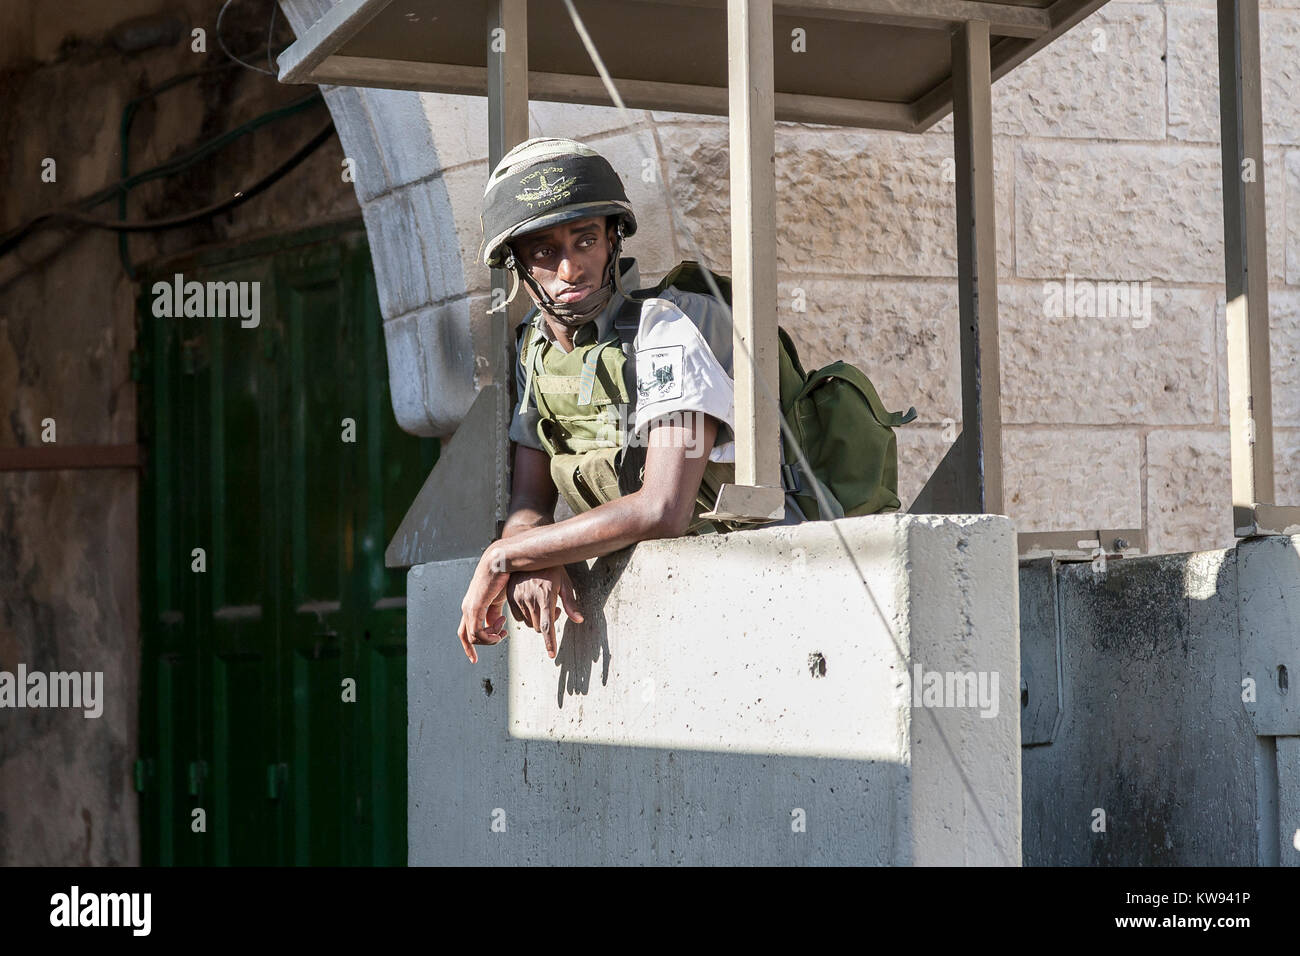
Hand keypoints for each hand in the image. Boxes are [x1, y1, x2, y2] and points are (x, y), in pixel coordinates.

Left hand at [456, 547, 510, 663]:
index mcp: (474, 606)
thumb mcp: (501, 599)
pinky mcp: (474, 608)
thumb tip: (498, 623)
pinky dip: (489, 637)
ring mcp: (469, 608)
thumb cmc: (504, 576)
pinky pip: (477, 632)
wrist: (501, 562)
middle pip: (463, 635)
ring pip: (472, 637)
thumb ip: (497, 612)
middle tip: (475, 660)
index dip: (472, 644)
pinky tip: (501, 630)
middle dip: (470, 649)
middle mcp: (468, 608)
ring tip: (503, 632)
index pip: (467, 629)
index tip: (477, 656)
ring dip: (490, 639)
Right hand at [506, 565, 583, 659]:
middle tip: (554, 609)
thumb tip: (579, 620)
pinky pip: (518, 617)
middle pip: (538, 627)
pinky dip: (526, 615)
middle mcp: (530, 598)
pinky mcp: (510, 597)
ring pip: (528, 623)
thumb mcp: (565, 583)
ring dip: (537, 619)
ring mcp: (518, 598)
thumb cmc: (551, 568)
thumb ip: (571, 603)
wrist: (529, 554)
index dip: (549, 642)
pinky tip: (531, 601)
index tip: (551, 655)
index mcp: (545, 596)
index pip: (547, 625)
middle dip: (546, 624)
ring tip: (542, 602)